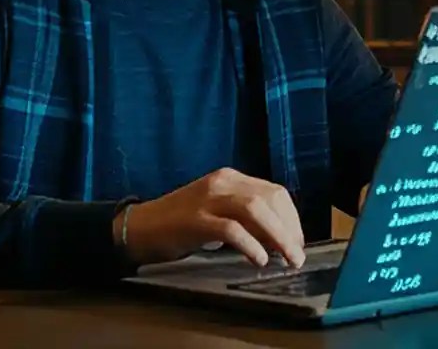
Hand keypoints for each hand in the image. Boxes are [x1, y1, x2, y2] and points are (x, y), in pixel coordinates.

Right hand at [116, 167, 305, 267]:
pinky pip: (231, 229)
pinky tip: (258, 260)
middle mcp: (222, 182)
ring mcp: (208, 199)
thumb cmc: (181, 224)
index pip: (274, 192)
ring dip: (277, 236)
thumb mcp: (218, 211)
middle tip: (297, 256)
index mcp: (231, 178)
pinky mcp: (195, 219)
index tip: (297, 242)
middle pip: (269, 199)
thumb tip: (279, 240)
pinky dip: (250, 244)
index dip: (292, 218)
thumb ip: (245, 218)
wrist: (140, 227)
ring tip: (287, 259)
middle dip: (289, 229)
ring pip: (255, 210)